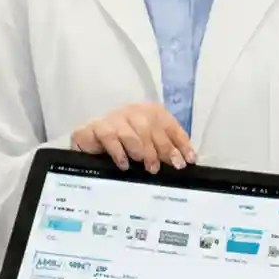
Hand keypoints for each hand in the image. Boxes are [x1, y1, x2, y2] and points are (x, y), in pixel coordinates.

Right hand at [70, 102, 194, 173]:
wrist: (90, 145)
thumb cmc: (124, 147)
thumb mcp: (148, 147)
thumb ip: (165, 150)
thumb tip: (187, 160)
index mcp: (149, 112)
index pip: (168, 123)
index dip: (180, 141)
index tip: (188, 160)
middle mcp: (132, 111)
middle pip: (150, 126)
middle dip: (162, 148)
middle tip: (168, 166)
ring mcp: (113, 118)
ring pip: (131, 131)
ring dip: (142, 150)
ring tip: (147, 167)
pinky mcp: (96, 127)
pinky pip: (109, 136)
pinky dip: (119, 152)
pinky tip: (124, 165)